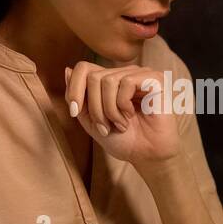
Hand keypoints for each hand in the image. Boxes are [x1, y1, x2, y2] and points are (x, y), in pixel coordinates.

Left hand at [64, 62, 179, 166]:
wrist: (146, 156)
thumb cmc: (123, 139)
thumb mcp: (90, 120)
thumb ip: (77, 97)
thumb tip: (67, 69)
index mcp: (110, 79)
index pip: (83, 68)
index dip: (74, 89)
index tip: (75, 112)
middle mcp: (125, 72)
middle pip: (93, 77)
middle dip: (94, 107)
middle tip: (105, 126)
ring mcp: (140, 74)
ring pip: (107, 80)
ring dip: (109, 110)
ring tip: (120, 124)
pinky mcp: (155, 79)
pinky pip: (126, 83)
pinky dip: (123, 105)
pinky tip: (131, 116)